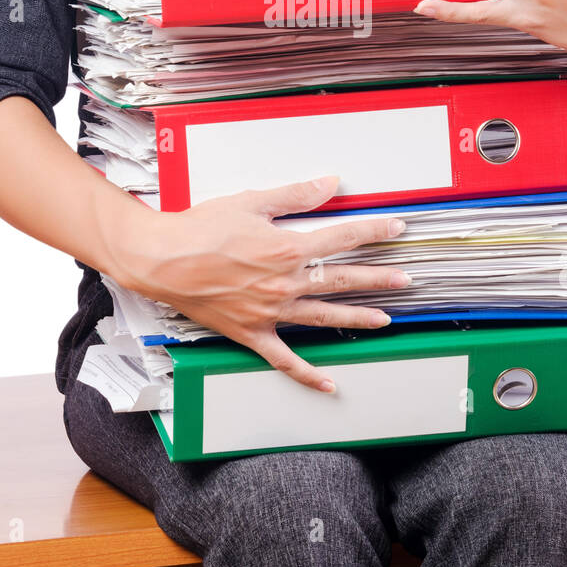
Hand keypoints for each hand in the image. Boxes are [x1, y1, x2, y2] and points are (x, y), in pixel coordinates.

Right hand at [106, 175, 408, 392]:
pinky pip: (285, 359)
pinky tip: (330, 383)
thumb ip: (295, 195)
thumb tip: (329, 183)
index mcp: (286, 248)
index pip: (342, 237)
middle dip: (378, 278)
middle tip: (406, 279)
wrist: (160, 259)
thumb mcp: (251, 202)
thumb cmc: (199, 229)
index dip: (374, 230)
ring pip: (324, 317)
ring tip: (384, 319)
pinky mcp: (252, 333)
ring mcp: (270, 312)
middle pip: (342, 280)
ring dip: (357, 318)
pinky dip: (308, 374)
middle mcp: (284, 283)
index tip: (396, 227)